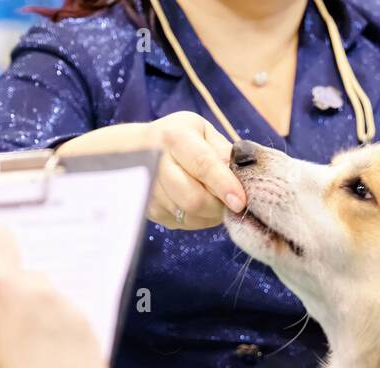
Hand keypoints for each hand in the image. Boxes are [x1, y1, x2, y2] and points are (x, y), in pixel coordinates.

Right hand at [0, 228, 107, 367]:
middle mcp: (40, 294)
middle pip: (28, 277)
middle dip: (18, 299)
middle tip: (4, 338)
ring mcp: (72, 318)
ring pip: (54, 306)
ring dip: (43, 323)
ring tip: (28, 366)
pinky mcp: (95, 345)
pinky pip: (74, 332)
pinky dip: (63, 346)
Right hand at [142, 111, 245, 228]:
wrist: (136, 149)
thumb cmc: (181, 139)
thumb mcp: (204, 133)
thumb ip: (224, 152)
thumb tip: (243, 174)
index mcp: (175, 138)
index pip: (202, 164)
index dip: (223, 184)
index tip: (240, 202)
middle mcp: (157, 163)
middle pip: (193, 199)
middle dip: (218, 205)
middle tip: (232, 200)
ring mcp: (150, 190)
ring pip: (190, 215)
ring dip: (210, 212)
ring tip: (214, 195)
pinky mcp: (150, 210)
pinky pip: (184, 222)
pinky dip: (200, 217)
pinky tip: (200, 201)